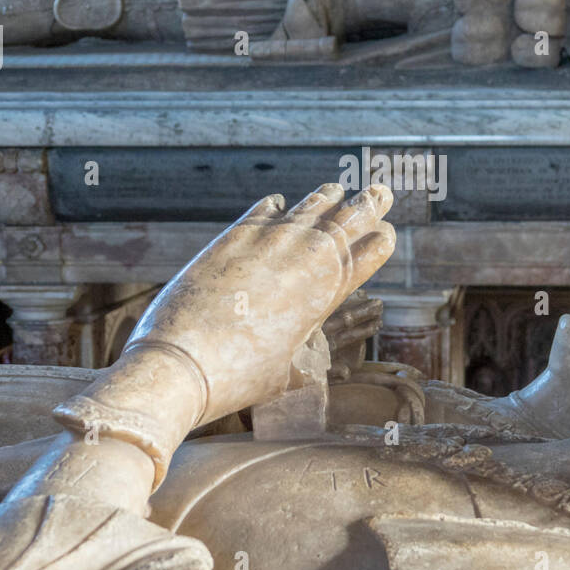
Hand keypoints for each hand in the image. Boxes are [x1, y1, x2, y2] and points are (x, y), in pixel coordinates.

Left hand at [123, 183, 395, 423]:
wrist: (182, 363)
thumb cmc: (237, 380)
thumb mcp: (285, 374)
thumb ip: (302, 361)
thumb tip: (309, 370)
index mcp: (326, 293)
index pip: (368, 255)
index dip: (379, 241)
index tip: (386, 232)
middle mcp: (306, 259)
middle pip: (347, 221)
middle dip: (368, 204)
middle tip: (381, 191)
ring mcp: (270, 241)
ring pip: (310, 207)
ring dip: (326, 197)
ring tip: (336, 189)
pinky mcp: (234, 235)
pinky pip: (264, 209)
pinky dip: (274, 206)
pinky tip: (277, 203)